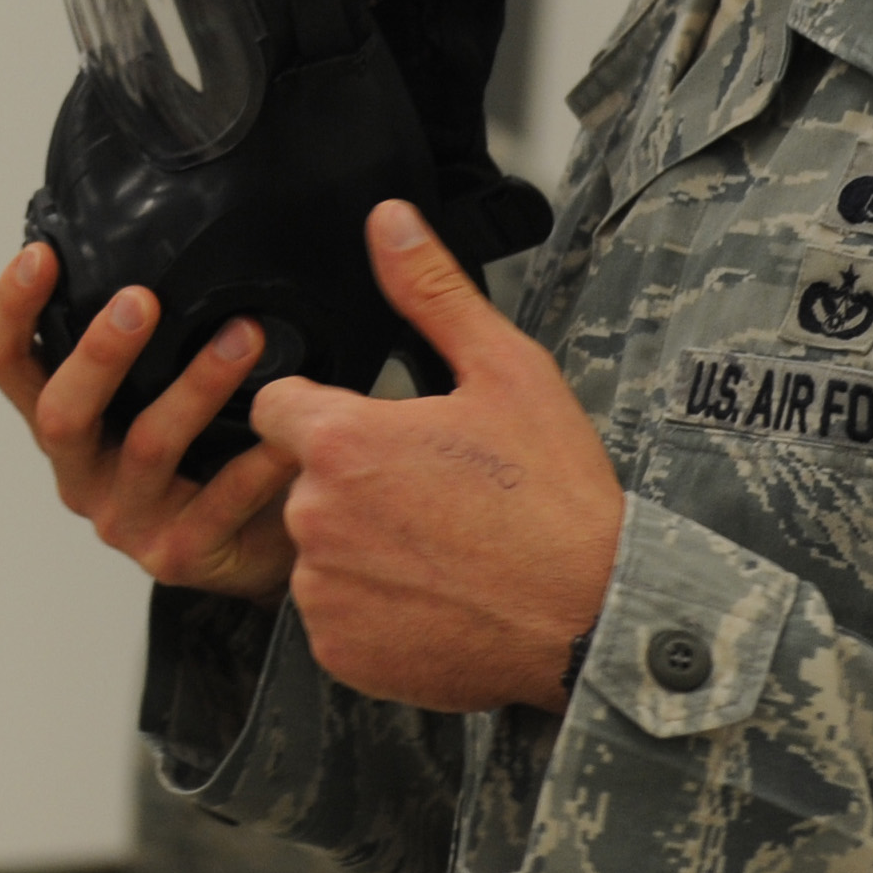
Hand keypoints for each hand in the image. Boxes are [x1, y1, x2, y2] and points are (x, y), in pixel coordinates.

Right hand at [0, 241, 298, 603]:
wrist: (257, 545)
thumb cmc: (204, 453)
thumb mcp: (153, 393)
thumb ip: (144, 342)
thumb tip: (156, 237)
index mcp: (66, 425)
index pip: (7, 365)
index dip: (11, 311)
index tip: (41, 256)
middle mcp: (81, 474)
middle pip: (61, 415)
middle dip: (98, 353)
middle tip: (142, 300)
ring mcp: (126, 519)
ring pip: (147, 447)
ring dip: (196, 386)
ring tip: (244, 336)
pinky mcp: (180, 554)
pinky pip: (222, 500)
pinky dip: (259, 458)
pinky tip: (289, 427)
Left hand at [250, 200, 626, 712]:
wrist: (596, 620)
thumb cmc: (558, 498)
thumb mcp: (507, 372)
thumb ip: (430, 292)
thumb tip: (386, 220)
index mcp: (342, 443)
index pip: (277, 407)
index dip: (324, 413)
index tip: (379, 431)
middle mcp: (314, 518)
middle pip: (301, 482)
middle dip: (352, 483)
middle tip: (433, 496)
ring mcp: (323, 592)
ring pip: (317, 552)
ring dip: (361, 548)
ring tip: (441, 551)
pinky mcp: (339, 652)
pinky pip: (336, 618)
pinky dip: (373, 611)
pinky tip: (434, 599)